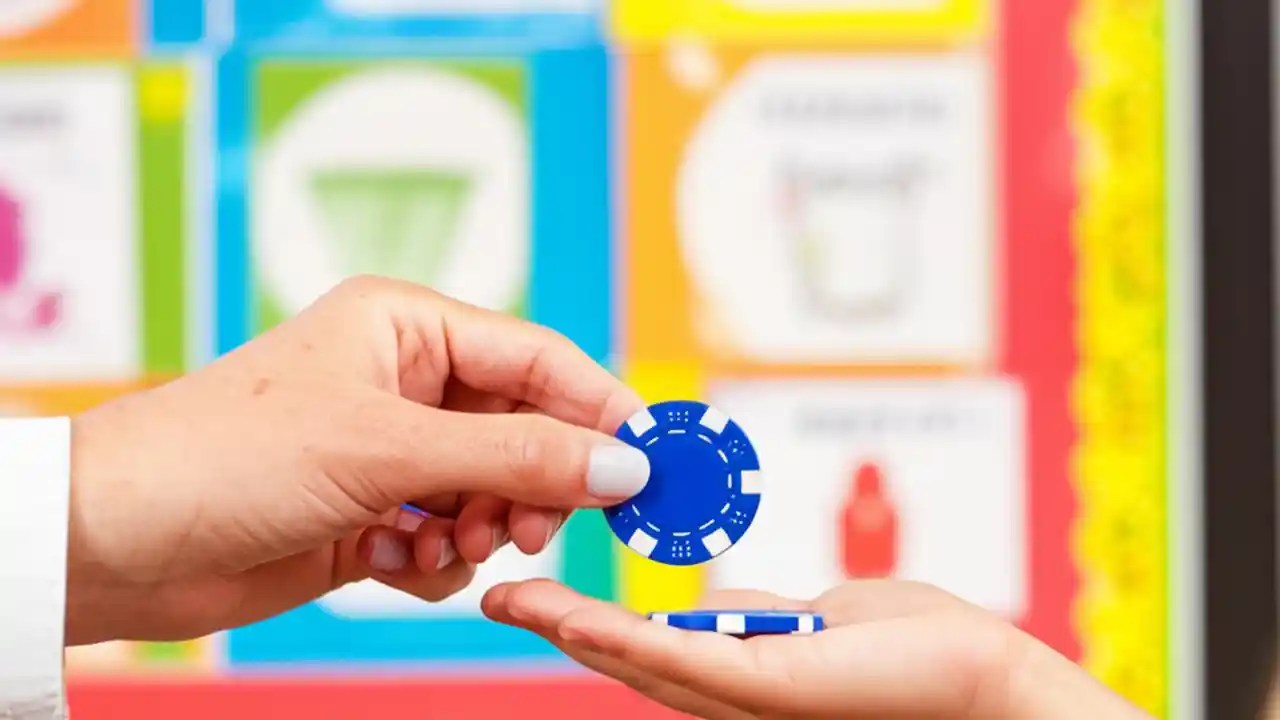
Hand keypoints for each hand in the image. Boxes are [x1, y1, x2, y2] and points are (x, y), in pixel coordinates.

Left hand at [65, 277, 649, 644]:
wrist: (120, 542)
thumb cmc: (231, 456)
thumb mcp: (388, 450)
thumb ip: (516, 458)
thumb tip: (624, 465)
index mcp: (407, 326)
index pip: (537, 359)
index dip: (595, 407)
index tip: (645, 461)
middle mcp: (405, 383)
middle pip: (523, 432)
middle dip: (531, 486)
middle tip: (528, 528)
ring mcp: (390, 452)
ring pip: (492, 493)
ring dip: (478, 529)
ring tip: (434, 543)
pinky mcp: (372, 514)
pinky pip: (448, 538)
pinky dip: (431, 560)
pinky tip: (380, 560)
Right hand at [483, 579, 1151, 719]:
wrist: (990, 679)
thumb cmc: (923, 648)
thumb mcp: (823, 612)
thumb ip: (758, 611)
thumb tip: (706, 602)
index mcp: (749, 679)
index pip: (654, 656)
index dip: (592, 630)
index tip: (543, 598)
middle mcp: (738, 699)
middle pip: (631, 664)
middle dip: (561, 630)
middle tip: (499, 599)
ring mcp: (751, 699)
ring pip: (642, 665)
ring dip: (572, 631)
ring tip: (514, 601)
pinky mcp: (770, 689)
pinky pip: (686, 661)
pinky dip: (624, 639)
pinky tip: (577, 617)